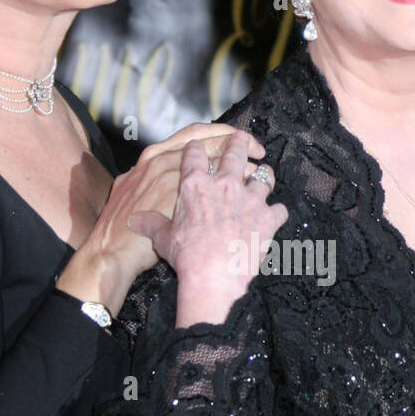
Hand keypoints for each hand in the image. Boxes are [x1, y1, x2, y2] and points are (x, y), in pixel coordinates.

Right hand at [57, 122, 265, 313]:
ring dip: (264, 174)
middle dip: (239, 142)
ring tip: (264, 172)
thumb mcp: (162, 238)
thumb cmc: (186, 256)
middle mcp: (225, 185)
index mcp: (196, 185)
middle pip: (235, 152)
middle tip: (241, 139)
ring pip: (264, 176)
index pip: (194, 154)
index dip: (195, 149)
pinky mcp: (268, 218)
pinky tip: (274, 215)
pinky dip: (277, 212)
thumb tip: (134, 221)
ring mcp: (250, 199)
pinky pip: (279, 209)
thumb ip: (151, 224)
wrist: (214, 276)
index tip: (197, 149)